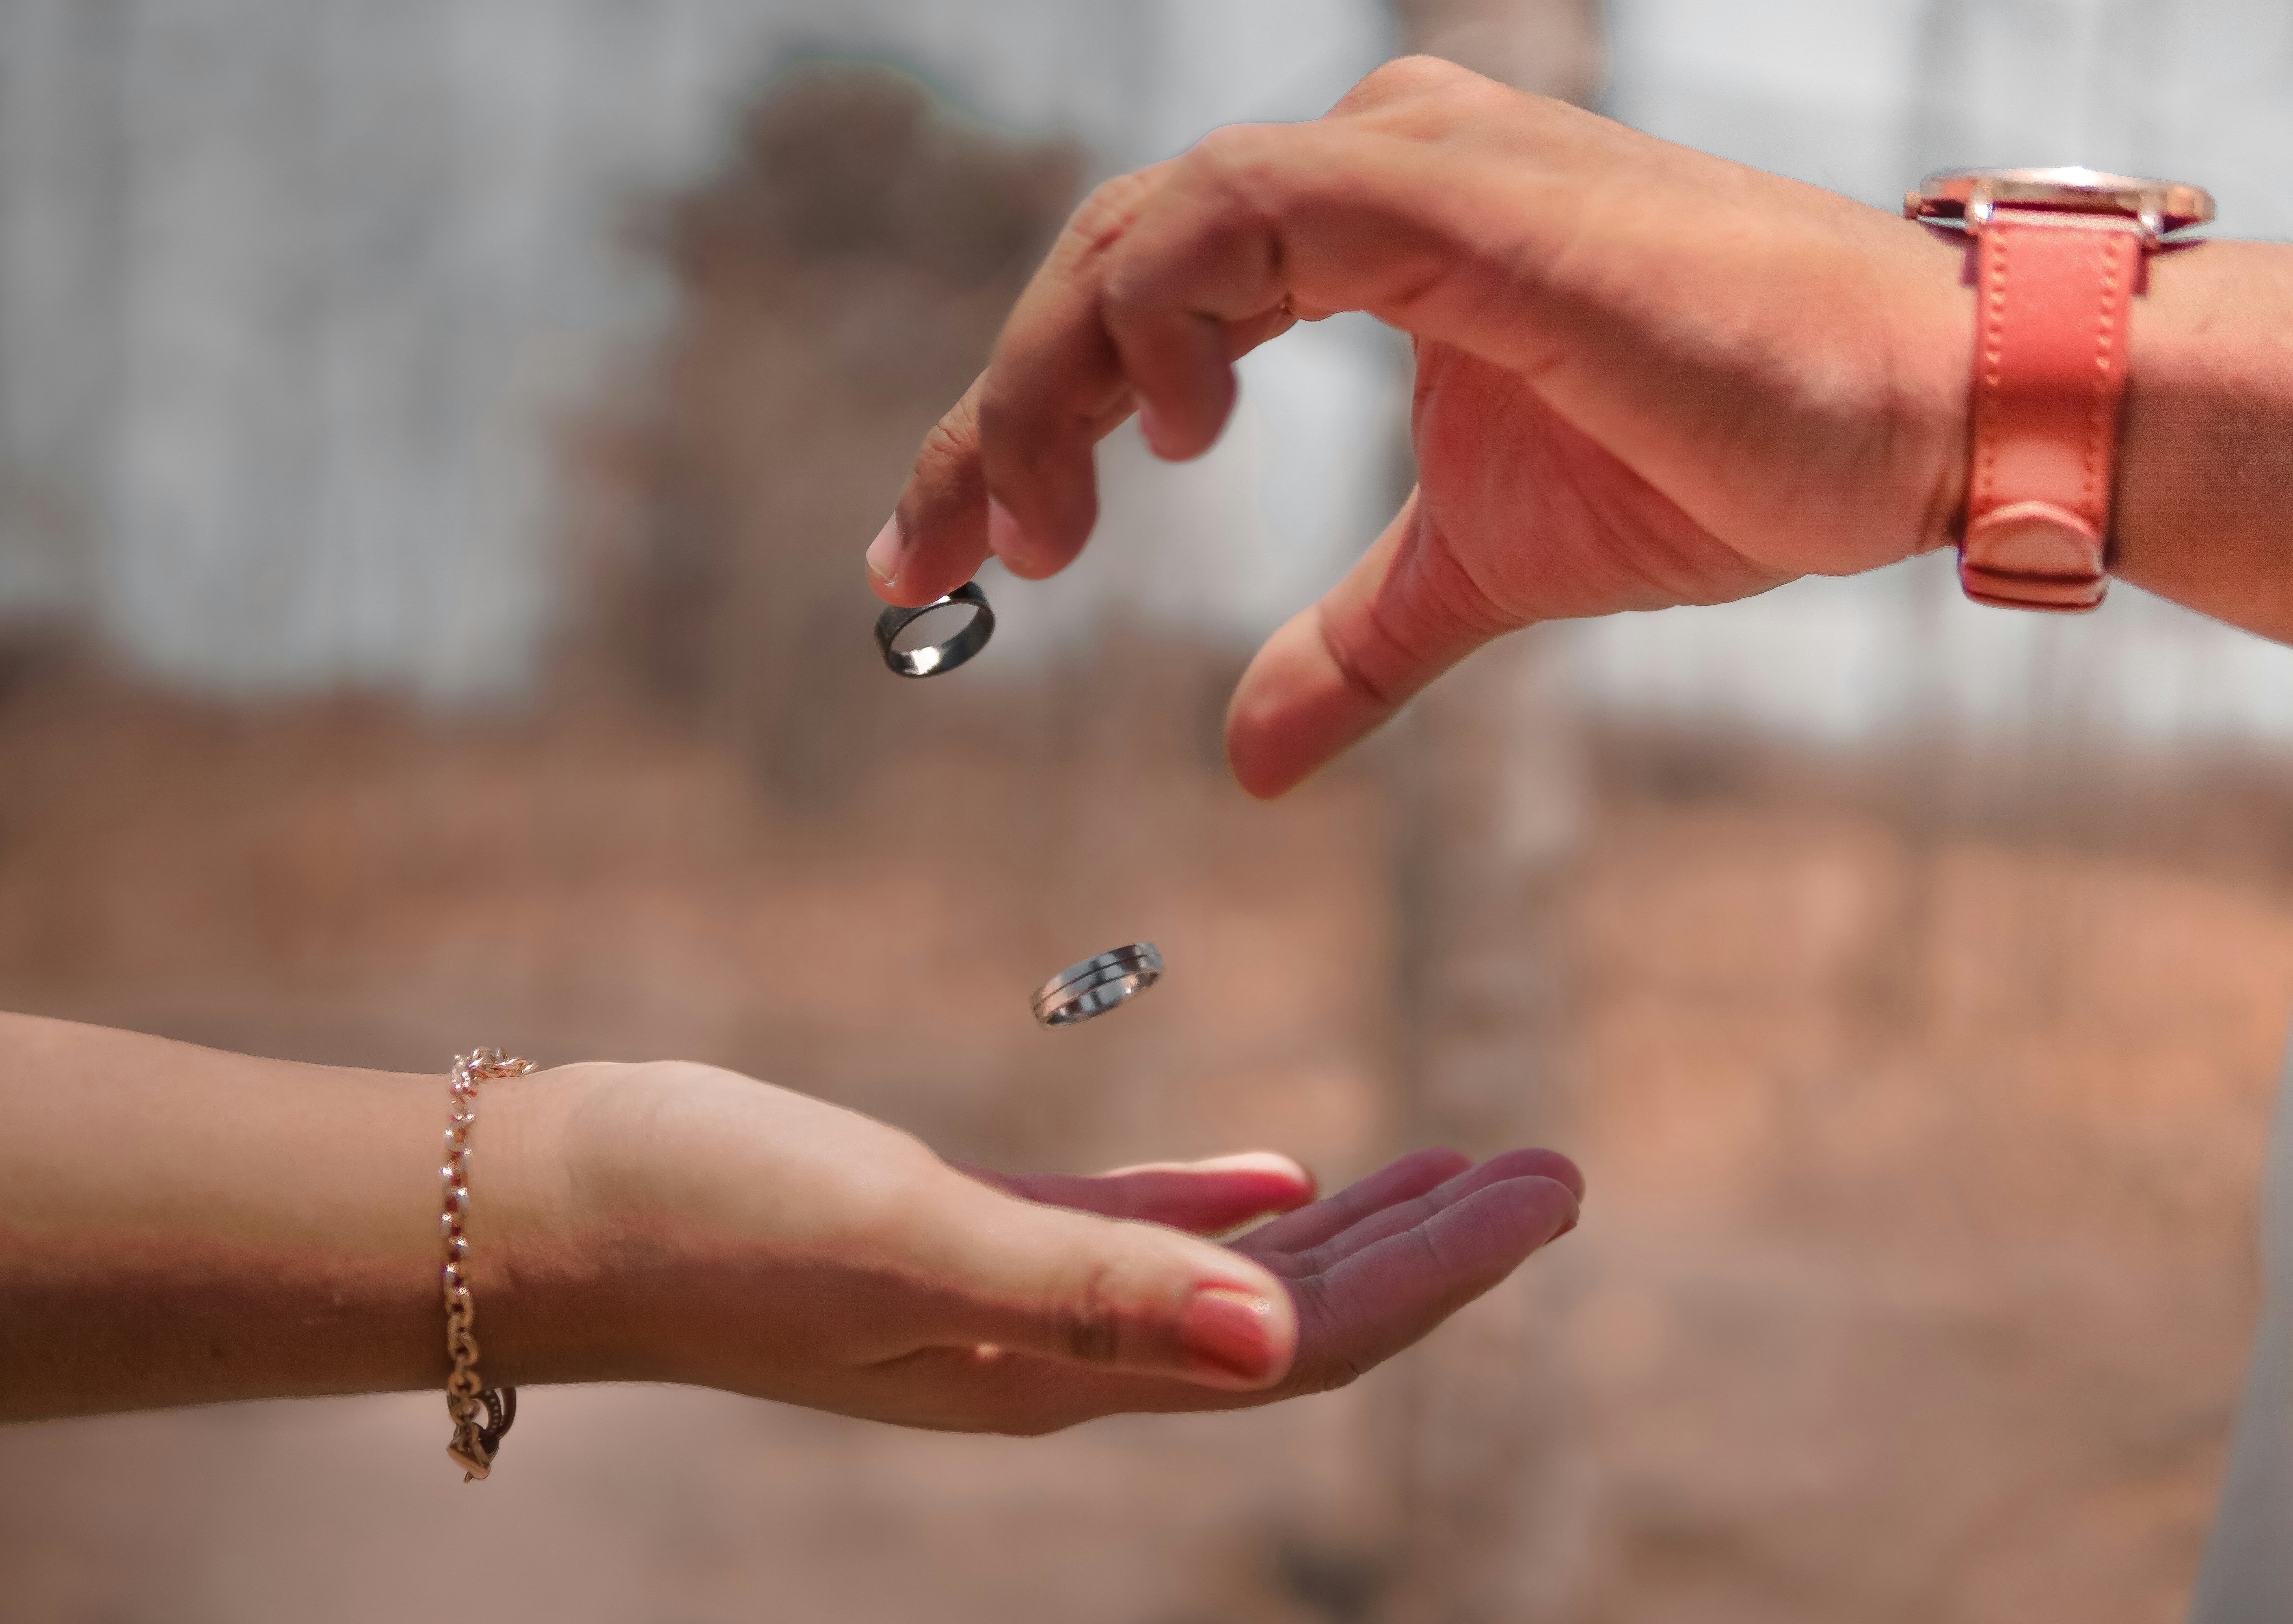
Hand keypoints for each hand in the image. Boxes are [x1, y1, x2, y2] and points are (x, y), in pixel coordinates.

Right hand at [500, 1061, 1580, 1432]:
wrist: (558, 1204)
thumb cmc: (709, 1214)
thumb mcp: (901, 1239)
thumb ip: (1083, 1289)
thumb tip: (1276, 1339)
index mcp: (1061, 1372)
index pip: (1302, 1341)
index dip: (1439, 1274)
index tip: (1551, 1193)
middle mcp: (1054, 1355)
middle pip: (1292, 1316)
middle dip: (1432, 1250)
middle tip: (1555, 1171)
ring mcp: (1008, 1300)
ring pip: (1227, 1274)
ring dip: (1347, 1228)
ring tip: (1457, 1169)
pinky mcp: (960, 1233)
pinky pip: (1130, 1230)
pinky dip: (1219, 1203)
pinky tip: (1280, 1169)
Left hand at [867, 55, 1973, 795]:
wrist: (1903, 435)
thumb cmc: (1713, 463)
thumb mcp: (1474, 570)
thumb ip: (1352, 638)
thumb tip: (1243, 754)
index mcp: (1365, 227)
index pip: (1135, 299)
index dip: (1017, 416)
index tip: (942, 549)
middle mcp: (1371, 164)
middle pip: (1105, 263)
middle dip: (996, 414)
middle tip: (932, 556)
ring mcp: (1411, 163)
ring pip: (1139, 234)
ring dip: (1049, 381)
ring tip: (1044, 528)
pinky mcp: (1455, 194)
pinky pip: (1239, 219)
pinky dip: (1163, 316)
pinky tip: (1168, 434)